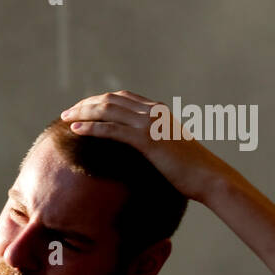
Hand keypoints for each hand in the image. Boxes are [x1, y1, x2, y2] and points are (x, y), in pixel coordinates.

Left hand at [60, 90, 238, 202]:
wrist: (209, 177)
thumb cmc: (190, 169)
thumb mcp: (169, 148)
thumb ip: (154, 141)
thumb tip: (140, 148)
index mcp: (158, 111)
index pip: (121, 98)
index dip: (98, 100)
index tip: (81, 108)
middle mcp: (153, 112)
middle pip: (110, 100)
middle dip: (85, 104)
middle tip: (66, 112)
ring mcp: (150, 124)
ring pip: (108, 111)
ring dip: (83, 113)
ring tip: (65, 118)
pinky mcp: (147, 139)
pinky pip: (112, 129)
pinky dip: (91, 128)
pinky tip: (75, 130)